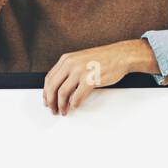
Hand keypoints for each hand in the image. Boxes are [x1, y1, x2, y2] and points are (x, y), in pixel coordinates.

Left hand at [42, 40, 156, 114]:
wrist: (120, 56)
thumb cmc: (103, 59)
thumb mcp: (80, 60)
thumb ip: (69, 71)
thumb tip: (60, 87)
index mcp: (66, 59)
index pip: (49, 78)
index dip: (46, 92)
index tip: (47, 100)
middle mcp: (70, 64)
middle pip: (52, 87)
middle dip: (50, 101)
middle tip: (52, 110)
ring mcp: (79, 72)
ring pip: (62, 93)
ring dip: (61, 106)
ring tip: (63, 111)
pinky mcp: (90, 80)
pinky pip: (77, 97)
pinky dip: (74, 104)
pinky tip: (75, 106)